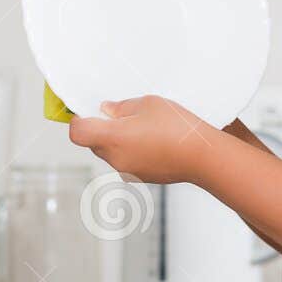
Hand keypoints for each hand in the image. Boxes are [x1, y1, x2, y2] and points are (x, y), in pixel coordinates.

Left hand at [66, 96, 216, 183]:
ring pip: (110, 152)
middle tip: (120, 115)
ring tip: (143, 128)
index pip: (78, 133)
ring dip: (117, 140)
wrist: (203, 157)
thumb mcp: (148, 104)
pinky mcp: (139, 178)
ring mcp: (127, 171)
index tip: (86, 113)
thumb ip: (122, 108)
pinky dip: (131, 151)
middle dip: (101, 129)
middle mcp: (115, 158)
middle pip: (93, 143)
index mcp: (113, 138)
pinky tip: (153, 141)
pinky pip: (125, 161)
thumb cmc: (178, 128)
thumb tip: (107, 111)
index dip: (78, 121)